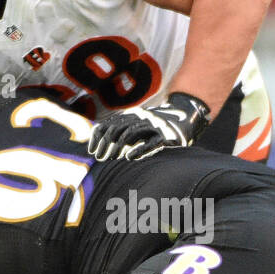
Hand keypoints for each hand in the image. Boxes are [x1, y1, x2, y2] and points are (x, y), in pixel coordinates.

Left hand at [87, 92, 209, 160]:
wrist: (182, 122)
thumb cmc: (151, 132)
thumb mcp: (133, 131)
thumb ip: (118, 135)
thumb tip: (97, 149)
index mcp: (129, 115)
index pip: (107, 125)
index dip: (97, 138)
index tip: (92, 152)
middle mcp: (139, 117)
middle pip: (117, 129)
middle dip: (107, 144)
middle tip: (102, 158)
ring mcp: (151, 126)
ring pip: (131, 133)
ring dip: (119, 147)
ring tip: (113, 158)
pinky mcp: (163, 136)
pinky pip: (149, 142)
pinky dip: (138, 150)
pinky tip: (129, 157)